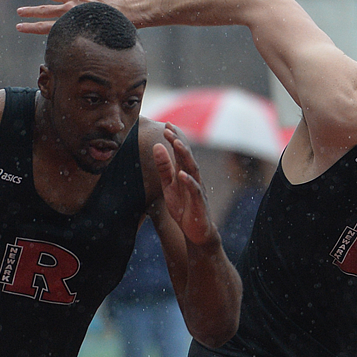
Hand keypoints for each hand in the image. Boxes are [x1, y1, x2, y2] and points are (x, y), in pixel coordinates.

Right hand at [16, 0, 130, 34]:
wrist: (125, 13)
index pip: (46, 27)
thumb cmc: (112, 28)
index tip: (20, 27)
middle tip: (19, 12)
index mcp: (71, 24)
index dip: (31, 27)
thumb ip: (80, 36)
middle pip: (45, 11)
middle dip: (30, 12)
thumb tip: (75, 44)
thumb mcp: (92, 37)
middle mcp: (69, 10)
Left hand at [154, 124, 216, 245]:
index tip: (166, 124)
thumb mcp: (169, 187)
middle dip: (177, 141)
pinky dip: (189, 182)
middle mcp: (192, 178)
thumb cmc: (184, 208)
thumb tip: (157, 147)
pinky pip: (194, 190)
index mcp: (184, 173)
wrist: (196, 231)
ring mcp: (197, 189)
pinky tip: (182, 174)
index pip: (179, 153)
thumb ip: (164, 168)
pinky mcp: (199, 202)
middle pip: (186, 157)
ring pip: (192, 169)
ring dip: (185, 156)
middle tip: (168, 128)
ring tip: (176, 143)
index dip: (173, 138)